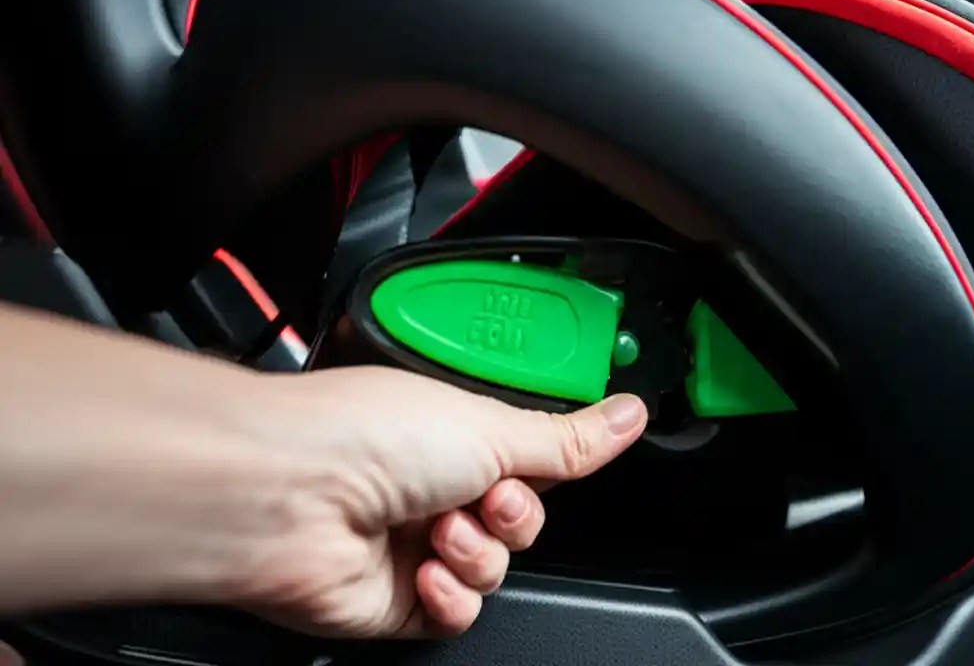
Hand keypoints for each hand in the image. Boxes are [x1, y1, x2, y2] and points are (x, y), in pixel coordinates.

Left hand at [228, 367, 647, 638]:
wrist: (291, 497)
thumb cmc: (366, 436)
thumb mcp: (493, 427)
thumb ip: (568, 440)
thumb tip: (627, 415)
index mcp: (451, 433)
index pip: (528, 459)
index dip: (550, 468)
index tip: (561, 464)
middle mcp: (430, 485)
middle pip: (519, 521)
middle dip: (514, 514)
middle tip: (488, 497)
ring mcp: (411, 544)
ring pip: (492, 569)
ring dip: (478, 553)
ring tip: (443, 530)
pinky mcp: (394, 600)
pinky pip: (456, 613)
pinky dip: (450, 596)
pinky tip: (424, 573)